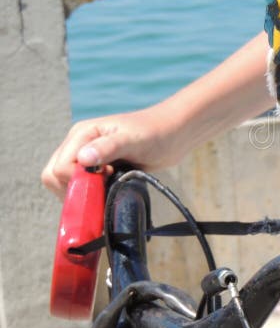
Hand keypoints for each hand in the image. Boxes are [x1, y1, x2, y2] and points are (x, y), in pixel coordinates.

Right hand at [41, 106, 183, 198]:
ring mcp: (88, 159)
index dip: (78, 181)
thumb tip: (83, 159)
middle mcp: (79, 146)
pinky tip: (110, 193)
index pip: (59, 168)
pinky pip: (83, 188)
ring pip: (66, 185)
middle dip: (75, 190)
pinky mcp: (99, 170)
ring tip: (110, 188)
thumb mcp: (133, 139)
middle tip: (104, 188)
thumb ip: (108, 148)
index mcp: (82, 135)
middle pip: (54, 178)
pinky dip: (92, 196)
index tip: (106, 177)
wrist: (176, 134)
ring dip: (85, 194)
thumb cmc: (157, 132)